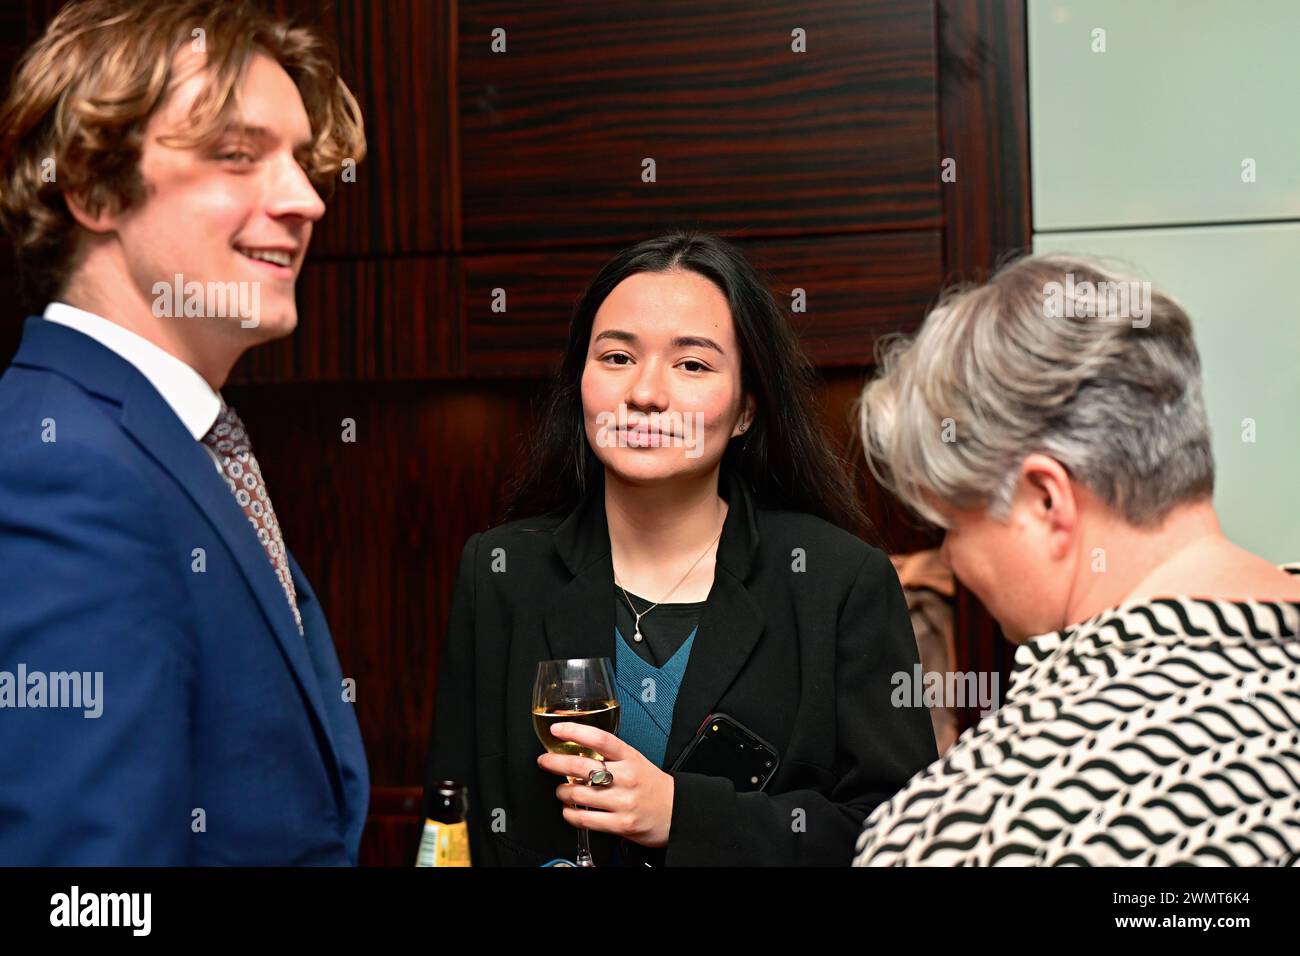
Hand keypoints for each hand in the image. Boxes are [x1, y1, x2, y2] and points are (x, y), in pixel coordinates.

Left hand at [537, 723, 673, 847]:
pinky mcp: (620, 824)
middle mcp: (626, 777)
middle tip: (544, 761)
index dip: (576, 731)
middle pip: (581, 767)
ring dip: (562, 792)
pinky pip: (584, 819)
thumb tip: (577, 752)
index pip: (600, 739)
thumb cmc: (652, 786)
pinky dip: (570, 814)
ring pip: (578, 794)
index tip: (557, 729)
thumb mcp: (636, 761)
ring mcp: (623, 802)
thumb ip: (611, 757)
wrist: (677, 812)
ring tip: (562, 791)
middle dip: (555, 763)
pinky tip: (569, 810)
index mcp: (631, 757)